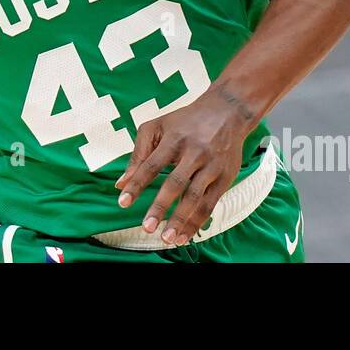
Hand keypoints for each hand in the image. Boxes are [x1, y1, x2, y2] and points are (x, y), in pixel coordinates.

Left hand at [112, 91, 252, 245]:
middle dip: (160, 206)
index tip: (123, 202)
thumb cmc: (186, 121)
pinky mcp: (225, 177)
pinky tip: (185, 236)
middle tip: (147, 227)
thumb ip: (138, 153)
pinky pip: (211, 204)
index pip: (151, 164)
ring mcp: (212, 166)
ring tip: (167, 238)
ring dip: (181, 220)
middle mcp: (194, 152)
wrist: (228, 111)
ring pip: (196, 197)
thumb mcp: (157, 127)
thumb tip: (121, 183)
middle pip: (176, 183)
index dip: (137, 184)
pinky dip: (198, 221)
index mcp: (174, 139)